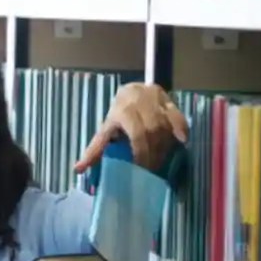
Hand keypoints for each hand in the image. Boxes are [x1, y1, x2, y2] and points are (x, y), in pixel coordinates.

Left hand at [74, 82, 188, 173]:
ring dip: (165, 145)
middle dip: (152, 152)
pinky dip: (181, 129)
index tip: (140, 169)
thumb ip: (95, 149)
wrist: (132, 90)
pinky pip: (178, 116)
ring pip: (165, 125)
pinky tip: (182, 142)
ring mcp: (156, 101)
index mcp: (122, 112)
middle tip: (152, 170)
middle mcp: (140, 104)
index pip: (136, 134)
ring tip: (161, 161)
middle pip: (151, 131)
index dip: (140, 153)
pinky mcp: (169, 100)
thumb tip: (77, 169)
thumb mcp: (106, 129)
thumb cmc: (118, 114)